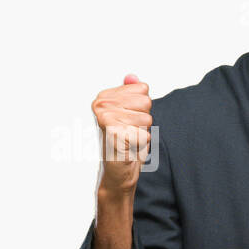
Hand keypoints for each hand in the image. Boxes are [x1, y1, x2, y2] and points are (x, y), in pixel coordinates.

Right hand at [93, 74, 152, 197]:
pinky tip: (129, 147)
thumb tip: (133, 77)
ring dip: (143, 132)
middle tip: (130, 130)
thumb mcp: (130, 114)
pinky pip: (145, 135)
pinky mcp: (113, 134)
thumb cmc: (124, 143)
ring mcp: (106, 119)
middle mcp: (102, 105)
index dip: (143, 107)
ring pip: (147, 119)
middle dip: (144, 120)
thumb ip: (131, 94)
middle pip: (146, 102)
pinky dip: (141, 145)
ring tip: (129, 139)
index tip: (129, 118)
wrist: (118, 171)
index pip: (143, 89)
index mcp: (104, 97)